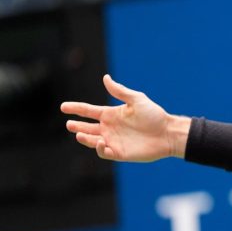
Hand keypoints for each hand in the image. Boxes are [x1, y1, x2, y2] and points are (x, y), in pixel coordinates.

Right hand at [61, 75, 188, 161]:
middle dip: (76, 126)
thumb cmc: (154, 115)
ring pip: (92, 141)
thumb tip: (105, 77)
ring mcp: (114, 141)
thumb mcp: (137, 100)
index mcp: (111, 114)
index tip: (63, 107)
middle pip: (87, 127)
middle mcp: (110, 128)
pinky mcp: (120, 153)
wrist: (168, 132)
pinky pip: (104, 152)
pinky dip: (100, 149)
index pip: (89, 111)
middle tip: (69, 124)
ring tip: (79, 133)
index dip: (76, 108)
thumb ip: (120, 91)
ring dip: (85, 138)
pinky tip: (101, 143)